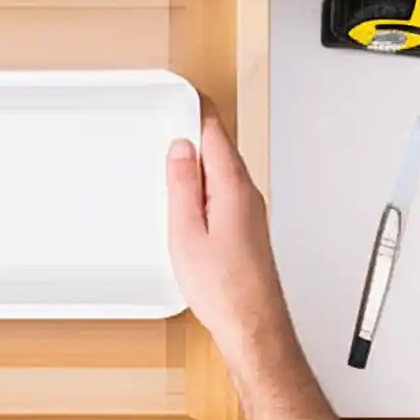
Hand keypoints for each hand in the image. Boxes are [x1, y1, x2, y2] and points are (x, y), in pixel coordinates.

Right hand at [166, 99, 347, 419]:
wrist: (254, 328)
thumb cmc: (225, 289)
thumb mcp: (186, 232)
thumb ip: (183, 186)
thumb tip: (181, 150)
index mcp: (232, 187)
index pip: (216, 131)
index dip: (197, 107)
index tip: (180, 92)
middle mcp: (247, 195)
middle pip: (220, 149)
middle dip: (193, 132)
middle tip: (166, 119)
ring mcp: (249, 213)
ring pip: (221, 172)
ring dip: (196, 162)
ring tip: (169, 158)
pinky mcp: (246, 230)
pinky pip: (222, 194)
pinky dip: (202, 187)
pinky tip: (185, 200)